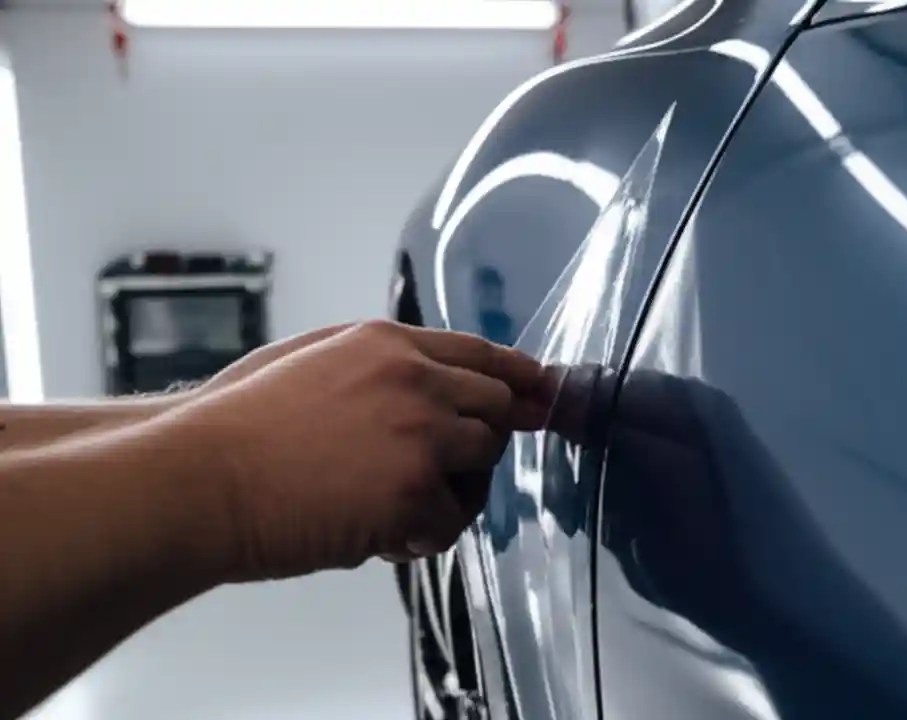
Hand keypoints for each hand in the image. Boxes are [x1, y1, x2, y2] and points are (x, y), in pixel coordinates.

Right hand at [172, 320, 550, 580]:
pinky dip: (419, 536)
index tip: (542, 392)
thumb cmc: (237, 426)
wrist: (200, 478)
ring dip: (448, 491)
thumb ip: (380, 364)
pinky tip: (372, 535)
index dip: (518, 375)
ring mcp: (422, 435)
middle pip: (496, 410)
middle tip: (435, 473)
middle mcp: (417, 380)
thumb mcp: (314, 360)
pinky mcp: (417, 492)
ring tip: (388, 506)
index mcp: (389, 343)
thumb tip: (431, 379)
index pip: (480, 353)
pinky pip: (452, 521)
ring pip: (482, 465)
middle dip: (476, 443)